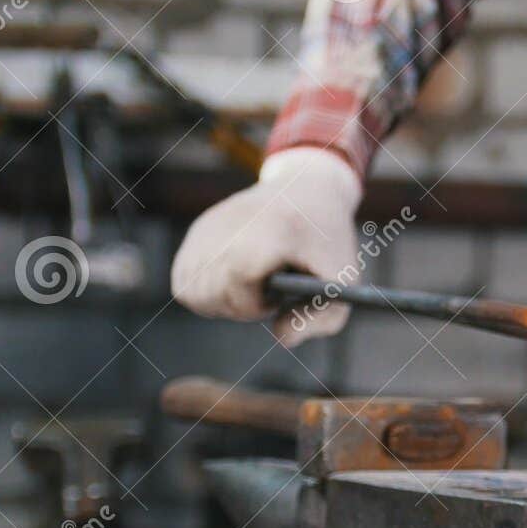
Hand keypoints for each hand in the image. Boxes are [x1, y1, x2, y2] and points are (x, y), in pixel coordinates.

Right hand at [171, 146, 361, 346]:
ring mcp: (210, 226)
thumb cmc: (327, 246)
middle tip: (266, 292)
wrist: (308, 191)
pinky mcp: (197, 230)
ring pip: (192, 290)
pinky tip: (234, 280)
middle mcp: (233, 223)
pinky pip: (184, 280)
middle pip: (213, 292)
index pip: (240, 277)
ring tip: (251, 284)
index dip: (255, 302)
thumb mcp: (342, 286)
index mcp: (273, 231)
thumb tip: (280, 336)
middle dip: (240, 306)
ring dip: (221, 300)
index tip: (275, 297)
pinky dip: (207, 290)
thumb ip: (317, 320)